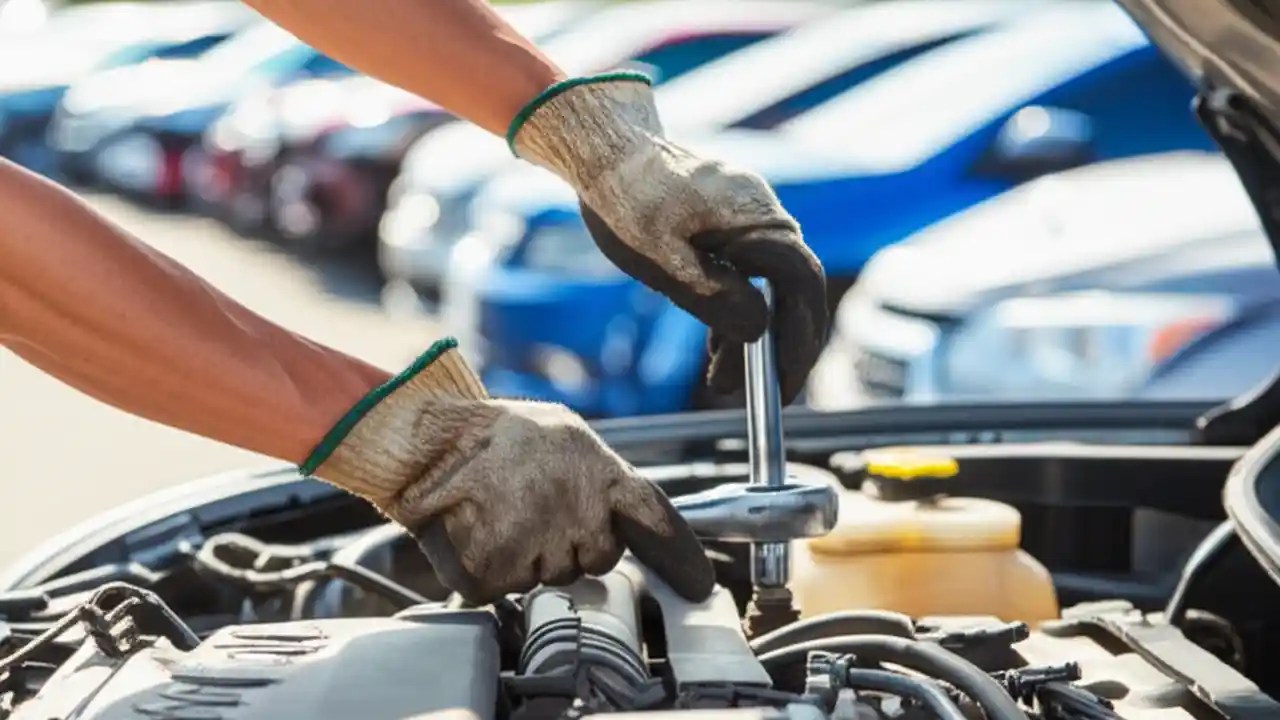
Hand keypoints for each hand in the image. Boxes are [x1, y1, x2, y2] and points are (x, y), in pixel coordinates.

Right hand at [300, 338, 714, 603]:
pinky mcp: (497, 576)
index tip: (699, 583)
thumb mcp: (564, 434)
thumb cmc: (494, 432)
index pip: (657, 522)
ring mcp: (538, 551)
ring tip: (502, 510)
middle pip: (597, 557)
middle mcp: (578, 518)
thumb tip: (626, 511)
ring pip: (550, 575)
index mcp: (601, 476)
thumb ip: (600, 475)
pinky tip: (480, 530)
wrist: (426, 441)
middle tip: (537, 506)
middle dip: (574, 541)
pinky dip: (492, 567)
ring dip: (531, 553)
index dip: (680, 556)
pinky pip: (506, 585)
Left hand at [510, 74, 829, 403]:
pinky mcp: (732, 226)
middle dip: (786, 350)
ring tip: (722, 383)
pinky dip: (739, 312)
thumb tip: (759, 332)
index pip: (800, 289)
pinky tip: (717, 347)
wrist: (603, 147)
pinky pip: (752, 275)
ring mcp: (752, 219)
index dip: (797, 343)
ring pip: (773, 288)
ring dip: (757, 338)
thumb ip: (711, 294)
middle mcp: (766, 217)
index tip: (782, 390)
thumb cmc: (625, 198)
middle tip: (768, 399)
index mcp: (757, 220)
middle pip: (797, 292)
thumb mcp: (660, 256)